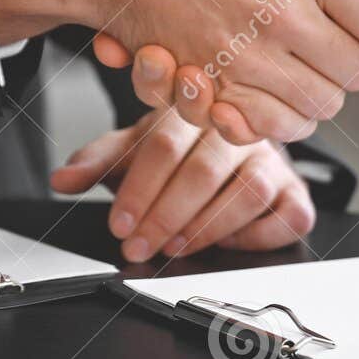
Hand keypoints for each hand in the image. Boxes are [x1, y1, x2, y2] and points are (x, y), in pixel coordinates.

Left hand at [50, 111, 314, 261]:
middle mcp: (239, 131)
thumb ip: (98, 163)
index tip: (119, 223)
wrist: (237, 148)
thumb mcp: (134, 150)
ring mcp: (272, 161)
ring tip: (173, 248)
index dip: (139, 189)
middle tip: (138, 245)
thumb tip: (62, 179)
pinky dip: (256, 235)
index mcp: (195, 110)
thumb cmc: (184, 150)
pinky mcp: (296, 192)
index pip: (164, 144)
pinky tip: (226, 243)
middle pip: (204, 170)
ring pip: (247, 192)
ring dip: (206, 227)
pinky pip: (287, 216)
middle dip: (164, 216)